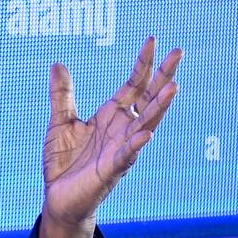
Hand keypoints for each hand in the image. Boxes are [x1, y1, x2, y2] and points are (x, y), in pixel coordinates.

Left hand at [39, 36, 182, 237]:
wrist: (58, 197)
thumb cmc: (64, 162)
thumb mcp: (59, 122)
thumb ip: (62, 95)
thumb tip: (58, 64)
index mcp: (111, 116)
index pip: (133, 85)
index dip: (143, 64)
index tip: (153, 40)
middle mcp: (122, 129)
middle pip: (149, 99)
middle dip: (163, 77)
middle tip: (179, 53)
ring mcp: (121, 149)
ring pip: (146, 124)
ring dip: (159, 107)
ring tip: (174, 87)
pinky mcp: (111, 170)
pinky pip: (128, 155)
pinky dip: (137, 144)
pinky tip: (147, 132)